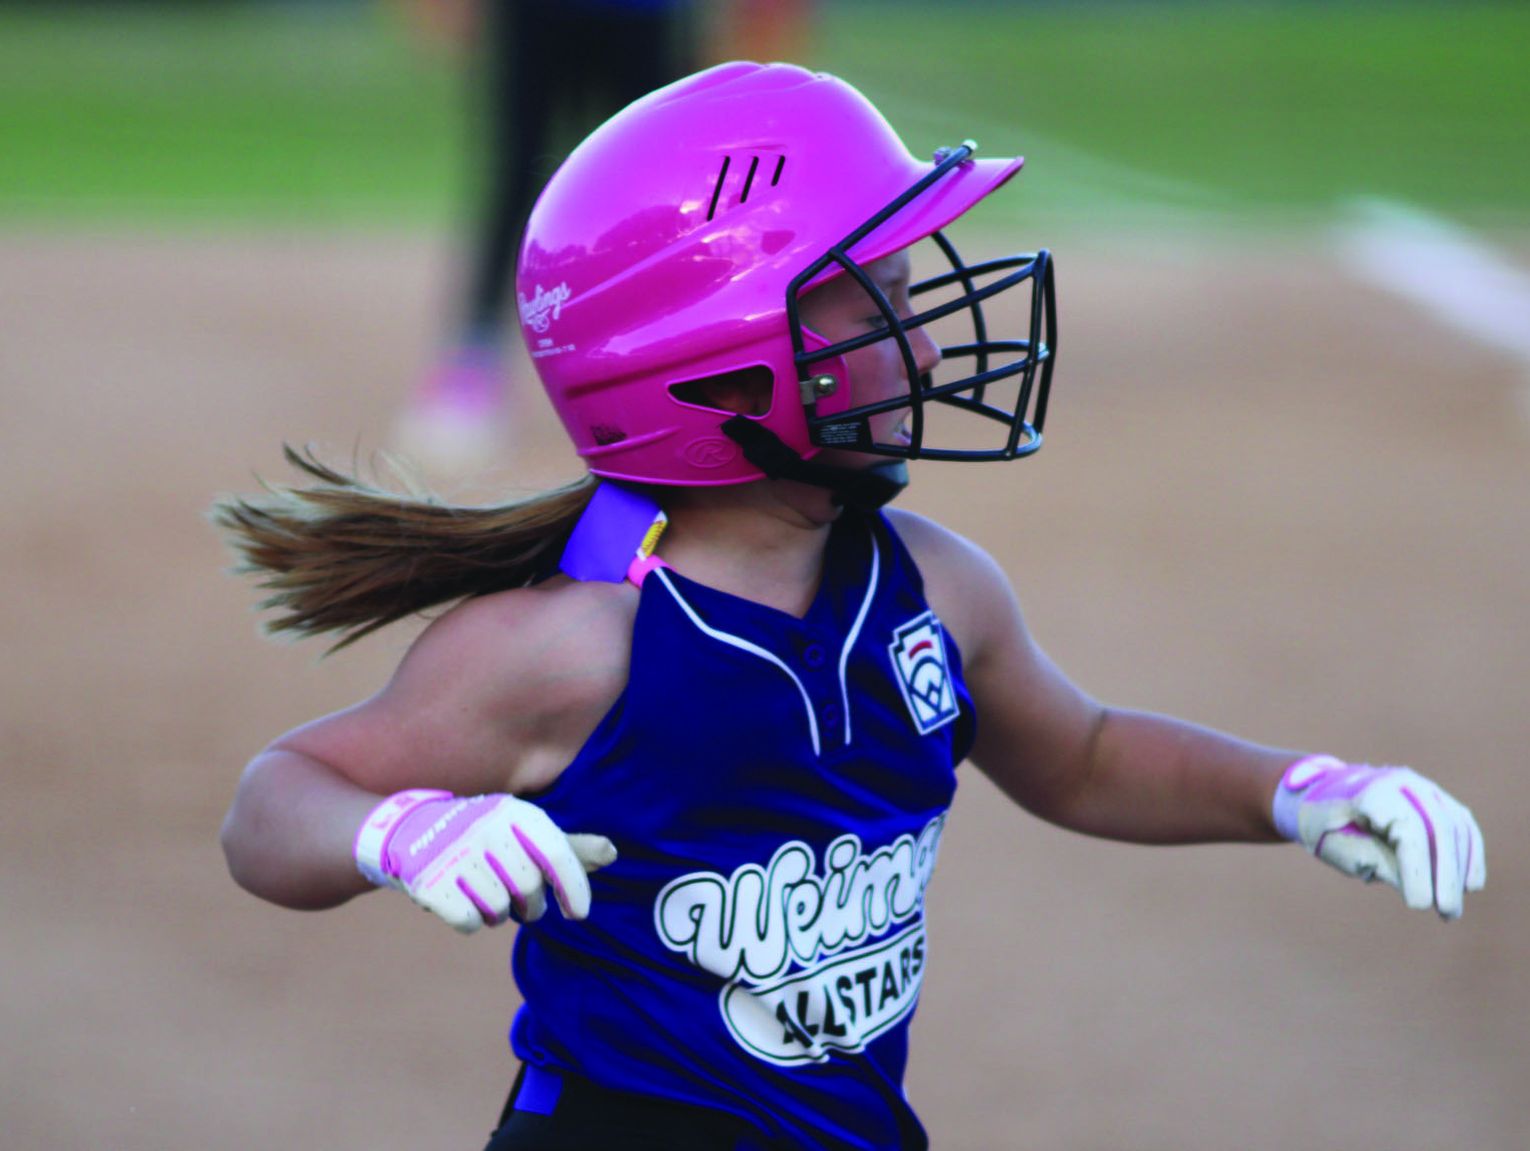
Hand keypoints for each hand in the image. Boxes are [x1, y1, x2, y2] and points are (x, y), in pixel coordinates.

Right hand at [353, 790, 616, 932]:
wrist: (411, 831)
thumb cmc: (483, 837)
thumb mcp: (524, 832)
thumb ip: (567, 847)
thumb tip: (613, 853)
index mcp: (515, 813)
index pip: (557, 853)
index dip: (574, 887)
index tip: (579, 914)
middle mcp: (486, 828)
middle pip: (529, 889)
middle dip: (529, 905)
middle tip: (519, 900)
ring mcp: (454, 854)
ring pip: (499, 910)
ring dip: (496, 913)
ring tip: (482, 891)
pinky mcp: (429, 881)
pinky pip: (468, 921)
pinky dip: (468, 921)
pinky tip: (459, 900)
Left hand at [1273, 756, 1484, 918]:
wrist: (1320, 796)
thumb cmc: (1327, 826)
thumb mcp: (1339, 847)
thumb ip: (1377, 861)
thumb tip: (1418, 887)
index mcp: (1374, 790)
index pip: (1410, 831)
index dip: (1419, 871)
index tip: (1418, 905)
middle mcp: (1405, 783)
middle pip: (1440, 828)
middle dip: (1447, 875)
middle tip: (1446, 913)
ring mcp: (1424, 788)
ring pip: (1456, 828)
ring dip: (1459, 871)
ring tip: (1450, 910)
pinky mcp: (1437, 800)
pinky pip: (1462, 826)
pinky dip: (1468, 856)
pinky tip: (1469, 885)